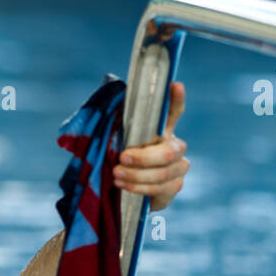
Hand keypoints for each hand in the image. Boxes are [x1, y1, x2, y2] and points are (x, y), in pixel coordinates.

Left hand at [113, 81, 189, 211]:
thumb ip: (115, 129)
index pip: (173, 112)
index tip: (175, 85)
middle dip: (143, 157)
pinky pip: (160, 189)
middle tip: (122, 158)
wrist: (127, 190)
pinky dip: (138, 187)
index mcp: (162, 130)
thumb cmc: (122, 161)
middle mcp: (175, 146)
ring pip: (163, 173)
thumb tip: (97, 108)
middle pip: (168, 152)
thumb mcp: (116, 143)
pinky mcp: (175, 186)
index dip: (176, 100)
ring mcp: (179, 167)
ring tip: (116, 174)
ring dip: (136, 175)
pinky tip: (123, 184)